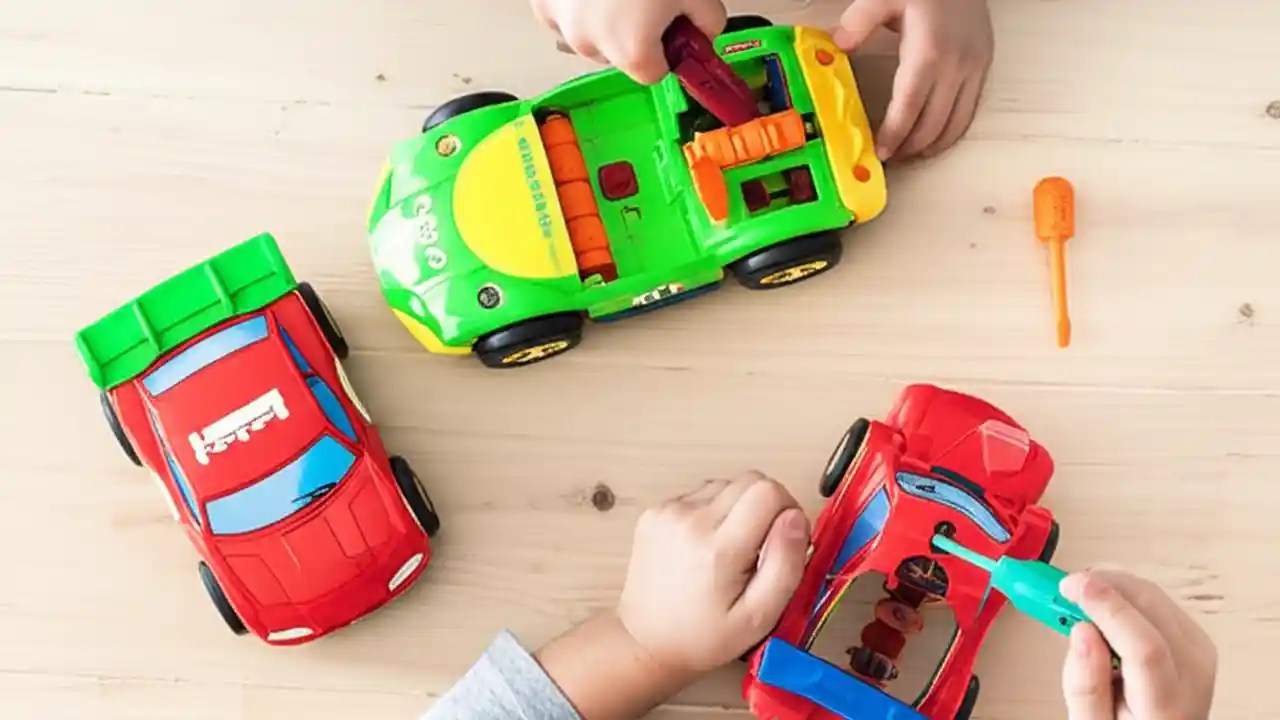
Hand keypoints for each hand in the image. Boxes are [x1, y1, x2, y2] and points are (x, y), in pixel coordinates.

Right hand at [532, 0, 726, 83]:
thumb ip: (707, 22)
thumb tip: (703, 32)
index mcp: (631, 50)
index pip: (654, 73)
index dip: (666, 52)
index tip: (671, 32)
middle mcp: (590, 45)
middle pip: (619, 55)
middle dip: (633, 33)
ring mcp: (560, 23)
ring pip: (589, 35)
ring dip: (603, 18)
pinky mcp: (543, 3)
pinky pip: (563, 15)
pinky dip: (578, 4)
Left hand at [617, 471, 810, 676]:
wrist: (645, 641)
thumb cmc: (705, 636)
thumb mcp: (759, 616)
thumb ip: (786, 564)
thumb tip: (796, 518)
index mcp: (719, 547)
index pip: (769, 491)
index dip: (788, 510)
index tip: (783, 540)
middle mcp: (690, 520)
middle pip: (750, 479)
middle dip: (766, 506)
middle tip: (760, 546)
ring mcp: (668, 512)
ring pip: (725, 484)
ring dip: (738, 508)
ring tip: (729, 549)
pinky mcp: (655, 511)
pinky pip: (699, 494)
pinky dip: (711, 512)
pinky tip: (704, 546)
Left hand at [834, 0, 992, 160]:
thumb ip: (858, 22)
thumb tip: (837, 47)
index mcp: (927, 53)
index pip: (908, 107)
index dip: (894, 135)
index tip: (880, 153)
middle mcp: (955, 66)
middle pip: (933, 123)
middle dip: (911, 147)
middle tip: (890, 159)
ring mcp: (974, 67)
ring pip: (956, 123)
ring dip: (933, 145)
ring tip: (911, 155)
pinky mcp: (984, 64)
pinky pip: (971, 110)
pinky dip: (954, 130)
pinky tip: (937, 136)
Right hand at [1059, 570, 1217, 719]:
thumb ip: (1084, 685)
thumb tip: (1081, 630)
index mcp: (1167, 702)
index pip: (1144, 646)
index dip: (1107, 608)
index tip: (1072, 587)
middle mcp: (1193, 670)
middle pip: (1152, 609)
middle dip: (1105, 585)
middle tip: (1066, 587)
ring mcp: (1198, 649)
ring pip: (1153, 595)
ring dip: (1113, 585)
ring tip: (1080, 597)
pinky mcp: (1194, 636)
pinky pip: (1158, 599)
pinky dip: (1126, 592)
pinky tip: (1103, 604)